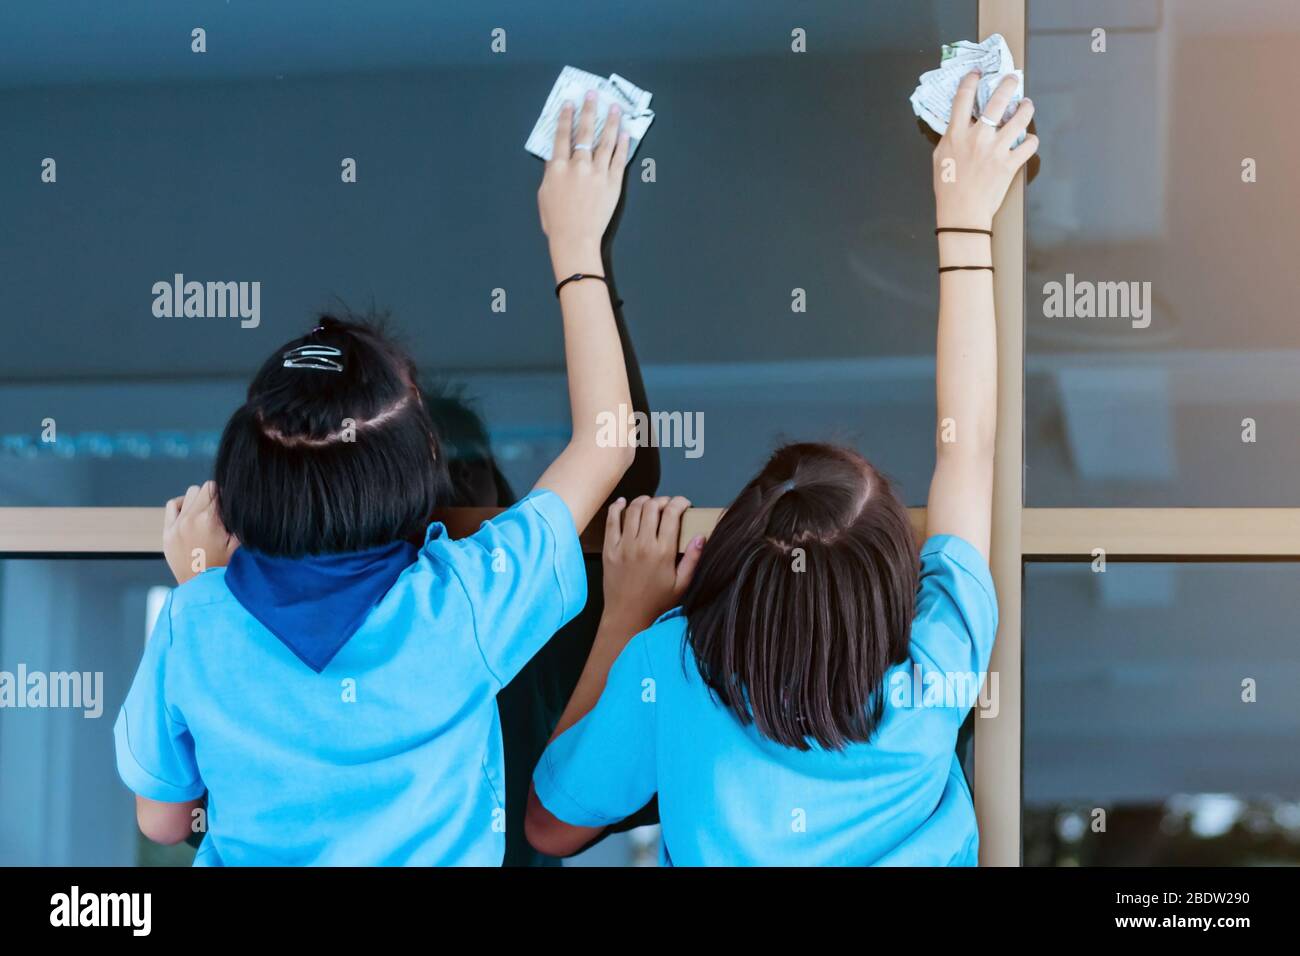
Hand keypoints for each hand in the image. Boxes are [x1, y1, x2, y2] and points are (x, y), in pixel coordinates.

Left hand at [163, 481, 237, 585]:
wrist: (203, 590)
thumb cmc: (223, 569)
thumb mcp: (239, 543)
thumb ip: (237, 520)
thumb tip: (236, 503)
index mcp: (208, 520)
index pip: (216, 489)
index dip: (226, 495)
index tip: (229, 507)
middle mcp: (189, 520)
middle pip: (202, 489)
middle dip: (213, 497)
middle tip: (220, 514)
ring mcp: (176, 526)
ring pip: (188, 495)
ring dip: (198, 500)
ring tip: (206, 515)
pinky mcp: (168, 534)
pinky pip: (172, 506)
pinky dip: (181, 506)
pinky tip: (191, 515)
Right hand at [538, 92, 629, 276]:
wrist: (575, 239)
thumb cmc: (556, 221)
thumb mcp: (544, 194)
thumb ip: (551, 173)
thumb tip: (557, 158)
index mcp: (558, 167)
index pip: (562, 135)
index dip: (566, 117)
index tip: (570, 103)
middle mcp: (578, 165)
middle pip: (585, 132)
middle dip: (589, 110)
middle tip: (593, 94)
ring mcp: (598, 172)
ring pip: (606, 141)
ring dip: (611, 121)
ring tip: (615, 107)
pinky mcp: (613, 182)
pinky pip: (619, 158)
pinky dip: (623, 144)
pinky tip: (625, 132)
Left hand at [601, 495, 702, 633]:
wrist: (627, 615)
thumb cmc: (657, 602)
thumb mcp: (682, 584)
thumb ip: (693, 559)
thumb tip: (701, 536)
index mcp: (663, 551)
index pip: (671, 514)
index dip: (679, 502)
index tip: (684, 504)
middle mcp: (642, 544)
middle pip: (651, 506)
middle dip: (662, 500)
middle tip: (667, 505)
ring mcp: (623, 545)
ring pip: (632, 509)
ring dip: (643, 501)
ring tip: (649, 504)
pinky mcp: (609, 549)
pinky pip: (611, 521)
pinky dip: (617, 507)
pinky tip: (622, 503)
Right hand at [933, 72, 1037, 229]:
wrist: (961, 214)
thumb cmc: (948, 187)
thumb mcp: (940, 158)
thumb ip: (950, 137)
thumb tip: (958, 124)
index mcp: (956, 134)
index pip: (963, 98)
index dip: (971, 80)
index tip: (977, 73)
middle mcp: (977, 137)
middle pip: (997, 101)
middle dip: (1007, 84)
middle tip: (1012, 79)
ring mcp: (995, 150)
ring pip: (1019, 119)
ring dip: (1026, 108)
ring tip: (1027, 105)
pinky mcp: (1009, 163)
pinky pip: (1029, 145)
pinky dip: (1032, 141)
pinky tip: (1029, 140)